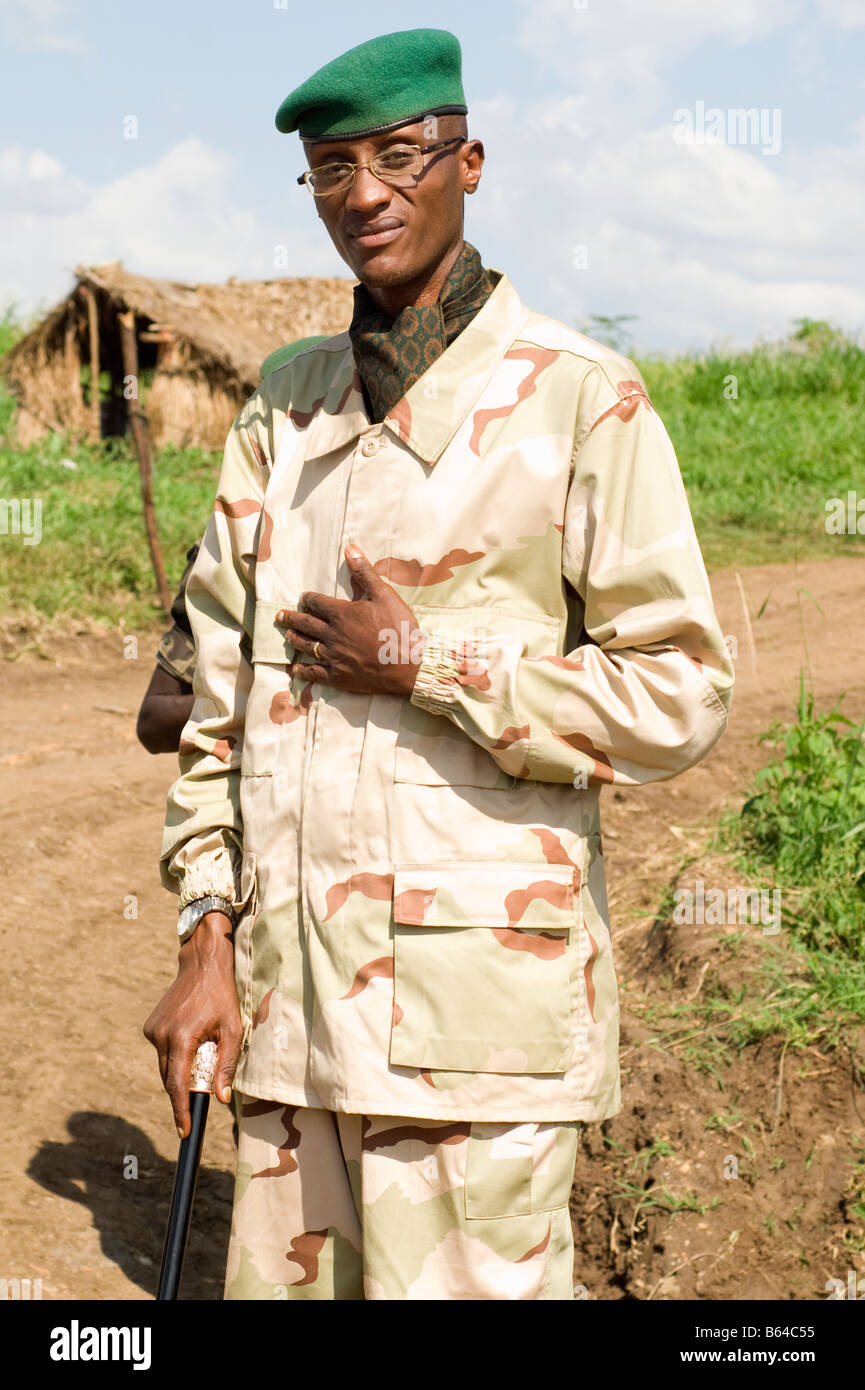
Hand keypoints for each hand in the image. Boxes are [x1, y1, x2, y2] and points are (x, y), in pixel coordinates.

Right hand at [143, 913, 241, 1137]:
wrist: (202, 963)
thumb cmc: (221, 995)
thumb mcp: (233, 1030)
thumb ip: (226, 1065)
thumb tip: (221, 1097)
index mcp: (181, 1039)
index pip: (177, 1085)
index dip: (181, 1111)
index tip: (184, 1131)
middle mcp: (161, 1036)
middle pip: (169, 1079)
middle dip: (182, 1095)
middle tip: (197, 1106)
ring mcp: (152, 1030)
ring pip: (165, 1066)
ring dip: (180, 1073)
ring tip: (200, 1063)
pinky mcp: (151, 1026)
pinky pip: (163, 1052)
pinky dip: (175, 1057)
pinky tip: (191, 1043)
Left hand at [276, 543, 423, 696]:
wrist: (408, 664)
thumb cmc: (399, 628)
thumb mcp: (385, 595)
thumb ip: (365, 573)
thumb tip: (350, 549)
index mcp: (342, 613)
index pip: (317, 603)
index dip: (308, 599)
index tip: (303, 598)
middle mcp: (332, 634)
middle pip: (306, 624)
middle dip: (292, 618)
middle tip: (280, 616)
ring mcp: (333, 657)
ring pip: (306, 646)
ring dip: (295, 639)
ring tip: (287, 635)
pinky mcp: (338, 676)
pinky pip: (314, 673)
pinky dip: (303, 671)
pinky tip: (296, 669)